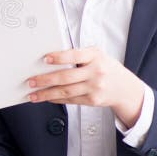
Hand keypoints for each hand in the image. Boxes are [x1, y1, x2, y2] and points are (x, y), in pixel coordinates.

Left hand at [27, 47, 144, 126]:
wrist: (125, 88)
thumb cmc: (105, 67)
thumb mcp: (97, 55)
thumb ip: (79, 55)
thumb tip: (51, 59)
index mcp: (95, 56)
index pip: (74, 56)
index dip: (59, 57)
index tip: (45, 59)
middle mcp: (96, 72)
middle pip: (66, 77)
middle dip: (45, 80)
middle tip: (31, 81)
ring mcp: (95, 87)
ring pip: (66, 91)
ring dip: (46, 93)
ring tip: (33, 94)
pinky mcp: (92, 100)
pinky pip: (70, 100)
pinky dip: (56, 99)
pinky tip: (46, 97)